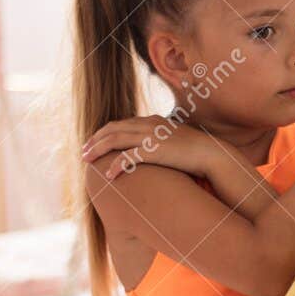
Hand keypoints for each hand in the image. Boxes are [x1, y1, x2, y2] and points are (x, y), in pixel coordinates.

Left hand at [80, 116, 220, 180]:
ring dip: (98, 150)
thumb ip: (162, 140)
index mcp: (152, 121)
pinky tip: (108, 174)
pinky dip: (116, 165)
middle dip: (95, 140)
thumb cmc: (196, 151)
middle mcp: (148, 125)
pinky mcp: (154, 151)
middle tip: (84, 152)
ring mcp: (150, 137)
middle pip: (113, 129)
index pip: (121, 123)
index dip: (105, 133)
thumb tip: (154, 150)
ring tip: (88, 160)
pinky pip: (128, 157)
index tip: (94, 142)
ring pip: (114, 140)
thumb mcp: (175, 140)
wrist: (210, 153)